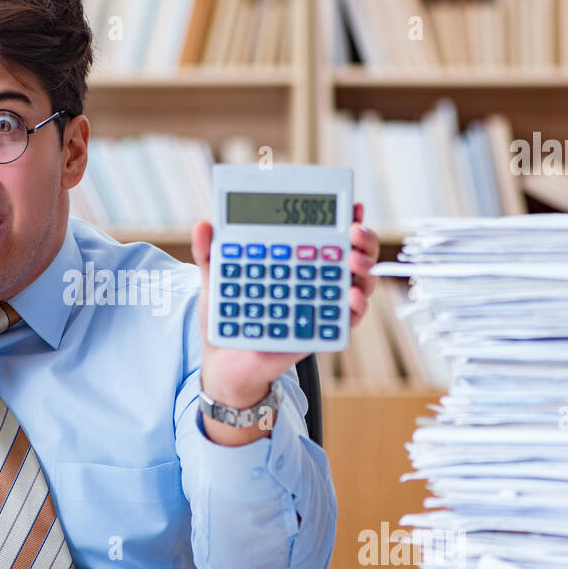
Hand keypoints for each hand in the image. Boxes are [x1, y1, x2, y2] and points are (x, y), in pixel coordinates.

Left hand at [189, 201, 379, 445]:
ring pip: (359, 284)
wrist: (224, 362)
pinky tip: (350, 296)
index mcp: (297, 262)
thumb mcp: (216, 281)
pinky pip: (347, 320)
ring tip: (353, 260)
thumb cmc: (228, 316)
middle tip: (355, 232)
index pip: (327, 234)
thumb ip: (211, 253)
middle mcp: (316, 281)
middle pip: (354, 255)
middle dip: (363, 239)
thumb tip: (202, 224)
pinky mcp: (320, 332)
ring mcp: (320, 306)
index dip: (345, 219)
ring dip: (365, 268)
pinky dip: (355, 307)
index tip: (352, 206)